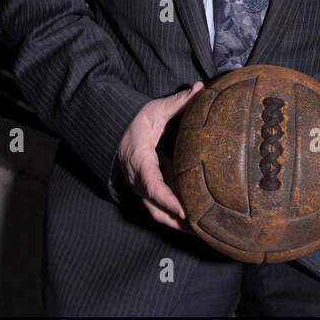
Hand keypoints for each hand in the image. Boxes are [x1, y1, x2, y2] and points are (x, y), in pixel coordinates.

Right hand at [116, 80, 203, 233]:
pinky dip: (178, 214)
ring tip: (203, 231)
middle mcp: (139, 180)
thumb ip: (177, 102)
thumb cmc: (136, 123)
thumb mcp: (155, 111)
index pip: (152, 186)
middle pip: (156, 209)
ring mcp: (143, 188)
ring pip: (159, 214)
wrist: (117, 134)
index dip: (168, 200)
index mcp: (140, 161)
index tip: (184, 210)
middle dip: (177, 222)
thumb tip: (199, 88)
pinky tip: (198, 217)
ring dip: (179, 224)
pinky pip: (162, 208)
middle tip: (200, 229)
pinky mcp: (150, 190)